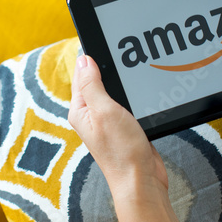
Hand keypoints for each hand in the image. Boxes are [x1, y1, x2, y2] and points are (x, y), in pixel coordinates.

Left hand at [68, 55, 167, 192]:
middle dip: (109, 68)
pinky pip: (127, 104)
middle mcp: (91, 115)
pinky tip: (142, 92)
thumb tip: (84, 60)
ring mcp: (108, 121)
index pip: (82, 74)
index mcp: (80, 110)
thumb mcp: (104, 110)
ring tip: (133, 69)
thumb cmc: (120, 151)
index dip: (92, 58)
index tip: (105, 42)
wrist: (141, 179)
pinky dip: (133, 96)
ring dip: (124, 83)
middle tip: (124, 53)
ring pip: (115, 92)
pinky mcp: (125, 127)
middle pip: (98, 81)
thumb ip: (92, 85)